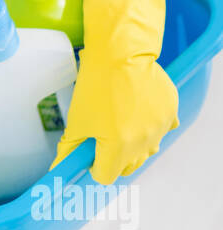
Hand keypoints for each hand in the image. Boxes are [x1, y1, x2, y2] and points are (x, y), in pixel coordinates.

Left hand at [50, 0, 178, 184]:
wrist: (120, 53)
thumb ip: (69, 150)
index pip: (106, 176)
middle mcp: (145, 142)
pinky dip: (150, 125)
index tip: (90, 153)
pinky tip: (137, 109)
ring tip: (120, 118)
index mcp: (119, 148)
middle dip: (114, 157)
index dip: (94, 166)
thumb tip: (59, 169)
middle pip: (128, 166)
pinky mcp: (170, 112)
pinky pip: (161, 130)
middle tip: (103, 135)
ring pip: (146, 149)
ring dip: (133, 142)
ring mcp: (160, 127)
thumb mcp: (76, 120)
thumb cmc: (95, 85)